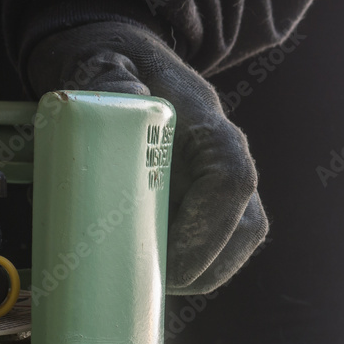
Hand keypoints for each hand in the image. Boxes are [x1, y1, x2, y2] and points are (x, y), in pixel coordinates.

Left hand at [26, 22, 266, 294]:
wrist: (113, 58)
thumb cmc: (108, 62)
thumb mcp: (99, 61)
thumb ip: (107, 76)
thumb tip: (126, 98)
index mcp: (206, 124)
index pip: (232, 180)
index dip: (208, 229)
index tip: (166, 260)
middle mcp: (221, 157)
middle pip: (244, 225)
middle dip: (204, 267)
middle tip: (147, 285)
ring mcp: (212, 182)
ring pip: (234, 242)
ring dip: (198, 274)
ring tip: (144, 284)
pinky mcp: (197, 201)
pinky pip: (210, 246)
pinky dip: (186, 269)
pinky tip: (144, 275)